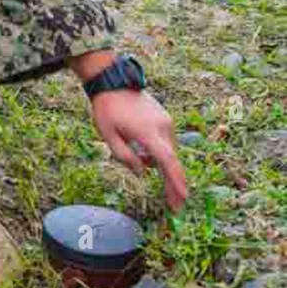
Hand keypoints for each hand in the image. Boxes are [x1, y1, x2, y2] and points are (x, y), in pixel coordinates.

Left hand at [90, 88, 187, 211]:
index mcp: (147, 132)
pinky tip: (140, 147)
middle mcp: (162, 127)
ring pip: (167, 151)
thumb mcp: (108, 136)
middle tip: (174, 206)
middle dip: (173, 184)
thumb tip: (143, 173)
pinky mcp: (165, 118)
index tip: (182, 197)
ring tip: (136, 155)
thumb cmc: (106, 109)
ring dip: (158, 163)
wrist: (112, 81)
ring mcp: (166, 121)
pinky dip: (157, 151)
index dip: (175, 181)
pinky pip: (165, 141)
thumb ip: (125, 158)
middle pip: (171, 161)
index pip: (167, 161)